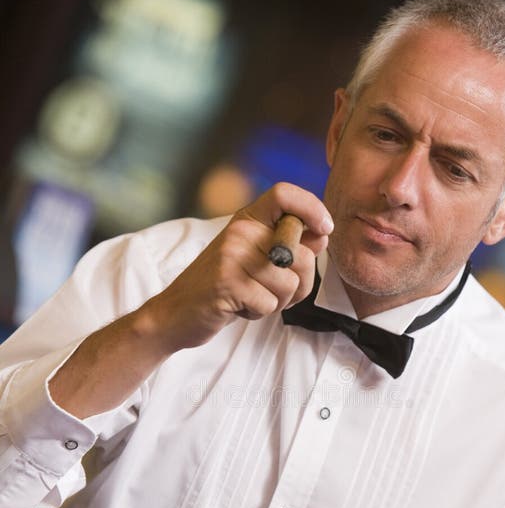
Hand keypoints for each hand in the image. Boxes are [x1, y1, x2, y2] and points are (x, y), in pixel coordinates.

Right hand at [138, 182, 332, 354]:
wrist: (176, 313)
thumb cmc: (223, 286)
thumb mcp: (254, 258)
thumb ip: (288, 245)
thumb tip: (322, 234)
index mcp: (247, 219)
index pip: (284, 193)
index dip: (312, 208)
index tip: (325, 229)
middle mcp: (240, 231)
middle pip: (301, 254)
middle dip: (299, 284)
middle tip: (273, 291)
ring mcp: (232, 256)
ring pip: (290, 284)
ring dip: (277, 302)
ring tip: (249, 297)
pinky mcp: (227, 284)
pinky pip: (270, 304)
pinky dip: (259, 314)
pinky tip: (238, 307)